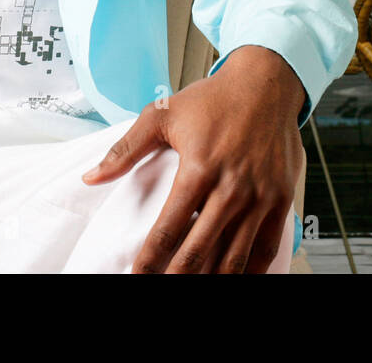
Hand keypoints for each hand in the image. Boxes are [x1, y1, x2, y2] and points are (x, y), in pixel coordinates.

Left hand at [82, 44, 305, 272]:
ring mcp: (259, 197)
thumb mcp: (162, 114)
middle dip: (176, 277)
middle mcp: (231, 188)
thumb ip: (125, 150)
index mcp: (198, 169)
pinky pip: (265, 249)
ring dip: (212, 279)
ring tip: (193, 288)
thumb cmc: (213, 98)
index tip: (136, 278)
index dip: (149, 262)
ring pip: (233, 258)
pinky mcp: (280, 200)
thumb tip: (91, 177)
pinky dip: (249, 272)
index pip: (168, 229)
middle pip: (199, 251)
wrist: (266, 83)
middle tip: (160, 289)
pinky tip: (233, 280)